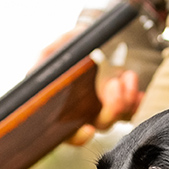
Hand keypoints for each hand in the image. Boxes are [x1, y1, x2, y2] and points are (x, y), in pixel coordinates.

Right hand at [39, 29, 143, 145]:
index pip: (69, 133)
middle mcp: (85, 112)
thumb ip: (42, 64)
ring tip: (126, 76)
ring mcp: (105, 107)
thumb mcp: (54, 50)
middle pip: (100, 124)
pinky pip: (133, 109)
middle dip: (111, 108)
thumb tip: (31, 75)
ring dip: (125, 99)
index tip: (88, 129)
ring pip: (119, 117)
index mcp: (64, 107)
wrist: (95, 31)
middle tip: (113, 84)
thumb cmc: (70, 44)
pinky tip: (131, 81)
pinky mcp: (123, 100)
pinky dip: (136, 99)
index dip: (78, 137)